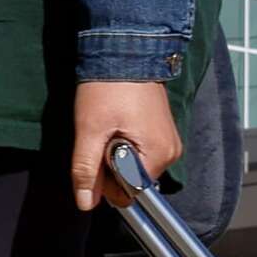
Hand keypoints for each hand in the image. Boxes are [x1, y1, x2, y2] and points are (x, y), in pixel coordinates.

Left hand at [70, 78, 183, 214]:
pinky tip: (119, 124)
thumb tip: (85, 203)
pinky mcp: (165, 134)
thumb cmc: (108, 88)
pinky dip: (126, 146)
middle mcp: (171, 153)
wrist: (126, 52)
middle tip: (103, 135)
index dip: (106, 180)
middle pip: (135, 181)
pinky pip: (143, 154)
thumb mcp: (90, 129)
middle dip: (112, 167)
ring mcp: (170, 143)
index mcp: (158, 155)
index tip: (98, 152)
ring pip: (137, 168)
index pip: (130, 193)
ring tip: (111, 126)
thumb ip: (86, 169)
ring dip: (118, 155)